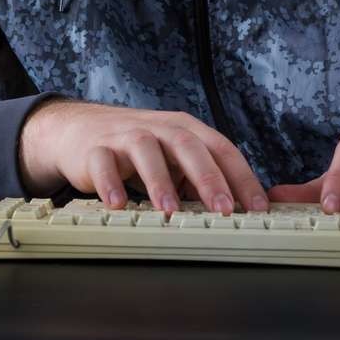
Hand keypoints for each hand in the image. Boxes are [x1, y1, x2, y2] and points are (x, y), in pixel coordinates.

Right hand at [18, 99, 268, 215]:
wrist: (81, 130)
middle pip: (186, 144)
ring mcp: (125, 136)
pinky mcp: (95, 150)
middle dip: (207, 177)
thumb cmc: (138, 150)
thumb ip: (203, 179)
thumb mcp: (175, 159)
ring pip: (145, 150)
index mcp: (184, 130)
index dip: (241, 177)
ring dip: (159, 181)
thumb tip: (246, 211)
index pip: (220, 148)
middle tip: (223, 209)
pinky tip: (118, 205)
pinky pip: (103, 163)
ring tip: (169, 210)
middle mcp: (158, 129)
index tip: (258, 207)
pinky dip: (110, 183)